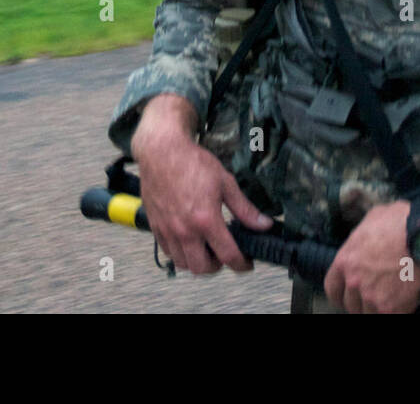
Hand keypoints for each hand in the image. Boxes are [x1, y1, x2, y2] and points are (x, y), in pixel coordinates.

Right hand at [130, 94, 272, 274]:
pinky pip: (168, 252)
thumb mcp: (225, 182)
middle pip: (202, 268)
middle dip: (217, 266)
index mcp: (206, 220)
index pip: (228, 255)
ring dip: (197, 262)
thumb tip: (264, 224)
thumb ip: (244, 209)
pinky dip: (180, 253)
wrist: (161, 151)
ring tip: (206, 248)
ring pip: (183, 263)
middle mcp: (185, 230)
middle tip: (224, 254)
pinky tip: (189, 240)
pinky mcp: (155, 226)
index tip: (246, 263)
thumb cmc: (193, 162)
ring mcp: (168, 230)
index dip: (241, 264)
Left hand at [324, 200, 419, 313]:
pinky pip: (389, 316)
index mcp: (345, 260)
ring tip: (388, 299)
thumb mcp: (374, 218)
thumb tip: (366, 236)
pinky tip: (401, 302)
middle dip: (360, 301)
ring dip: (376, 308)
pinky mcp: (392, 308)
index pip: (332, 288)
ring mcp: (372, 297)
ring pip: (368, 313)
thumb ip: (364, 234)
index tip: (346, 295)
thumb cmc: (402, 223)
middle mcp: (354, 282)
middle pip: (350, 304)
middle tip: (373, 295)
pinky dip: (395, 311)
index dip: (340, 293)